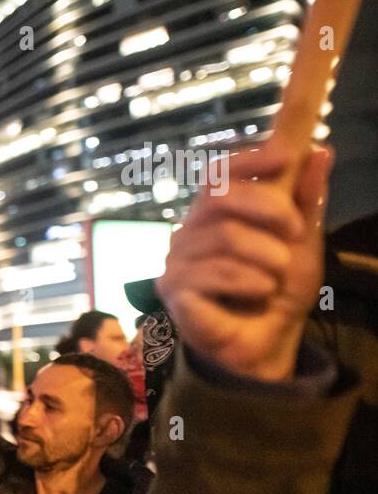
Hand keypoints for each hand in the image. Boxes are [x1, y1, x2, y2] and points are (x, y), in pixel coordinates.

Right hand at [156, 143, 331, 381]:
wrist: (266, 343)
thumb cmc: (277, 291)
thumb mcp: (303, 242)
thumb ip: (307, 199)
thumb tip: (321, 150)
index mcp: (219, 214)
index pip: (222, 172)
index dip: (251, 159)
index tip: (286, 155)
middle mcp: (191, 230)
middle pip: (218, 195)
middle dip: (267, 207)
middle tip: (296, 231)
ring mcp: (177, 259)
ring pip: (223, 235)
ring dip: (265, 256)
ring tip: (274, 279)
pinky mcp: (172, 288)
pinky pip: (212, 271)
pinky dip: (247, 281)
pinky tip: (258, 292)